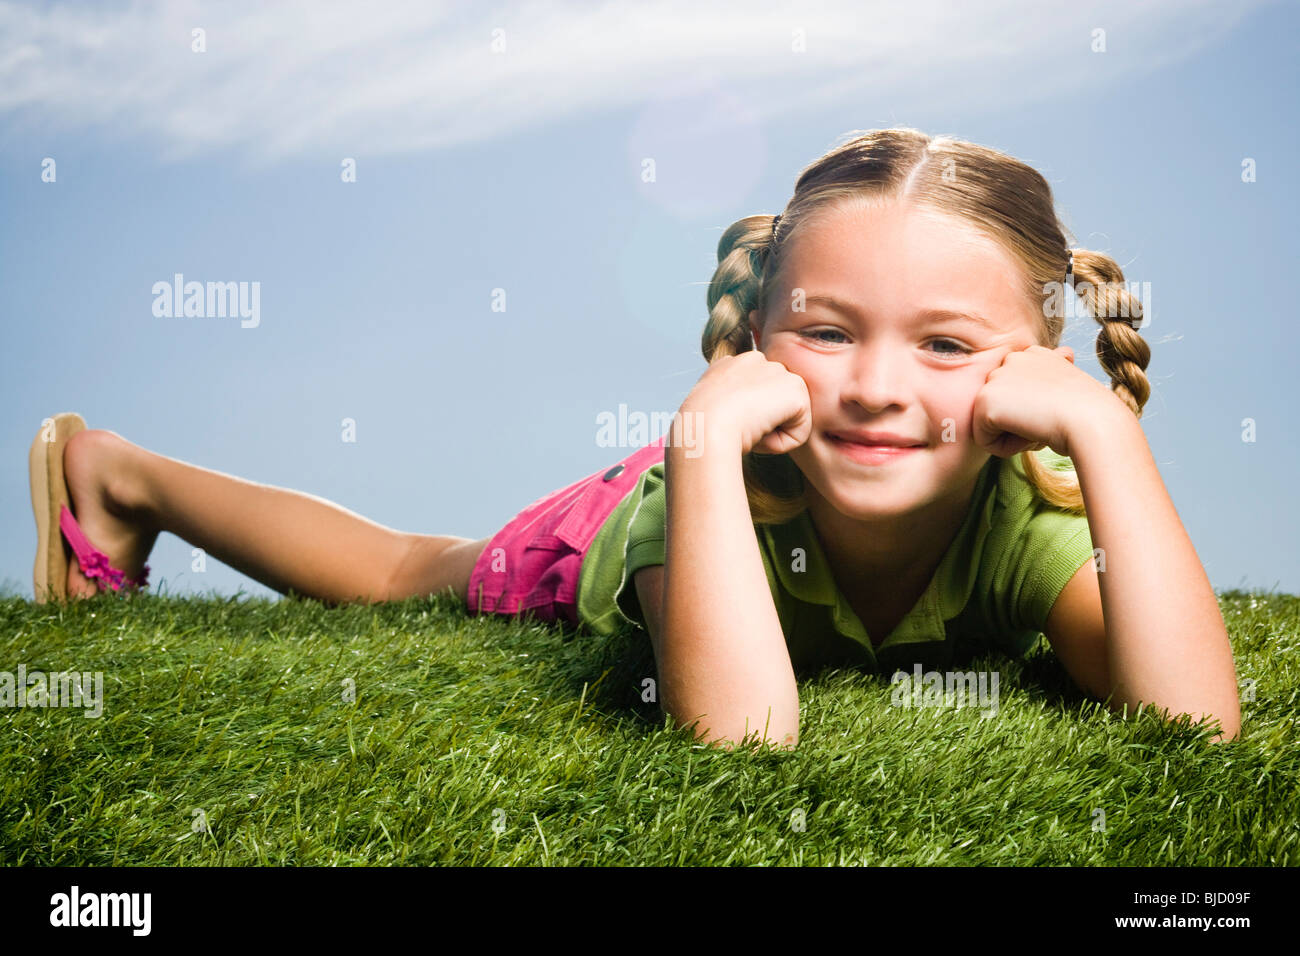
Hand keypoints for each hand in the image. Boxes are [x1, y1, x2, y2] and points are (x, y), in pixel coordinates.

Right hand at [679, 351, 812, 455]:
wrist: (705, 427)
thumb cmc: (699, 428)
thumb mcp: (707, 409)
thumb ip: (727, 405)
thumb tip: (748, 420)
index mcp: (731, 363)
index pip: (751, 396)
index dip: (741, 417)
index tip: (722, 421)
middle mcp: (756, 359)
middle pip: (773, 405)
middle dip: (761, 423)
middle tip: (735, 427)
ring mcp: (778, 371)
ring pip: (787, 418)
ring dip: (771, 433)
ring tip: (747, 429)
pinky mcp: (795, 389)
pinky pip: (799, 432)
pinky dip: (781, 444)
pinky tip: (760, 433)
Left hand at [972, 345, 1118, 458]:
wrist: (1092, 420)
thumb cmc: (1089, 413)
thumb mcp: (1068, 390)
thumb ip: (1051, 380)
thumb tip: (1063, 354)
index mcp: (1034, 354)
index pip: (1019, 396)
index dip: (1038, 412)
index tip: (1060, 409)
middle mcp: (1012, 358)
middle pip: (1004, 409)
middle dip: (1023, 423)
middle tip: (1050, 420)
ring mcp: (995, 377)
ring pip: (992, 424)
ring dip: (1015, 436)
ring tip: (1042, 426)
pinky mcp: (985, 400)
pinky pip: (985, 440)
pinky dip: (1007, 448)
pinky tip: (1030, 435)